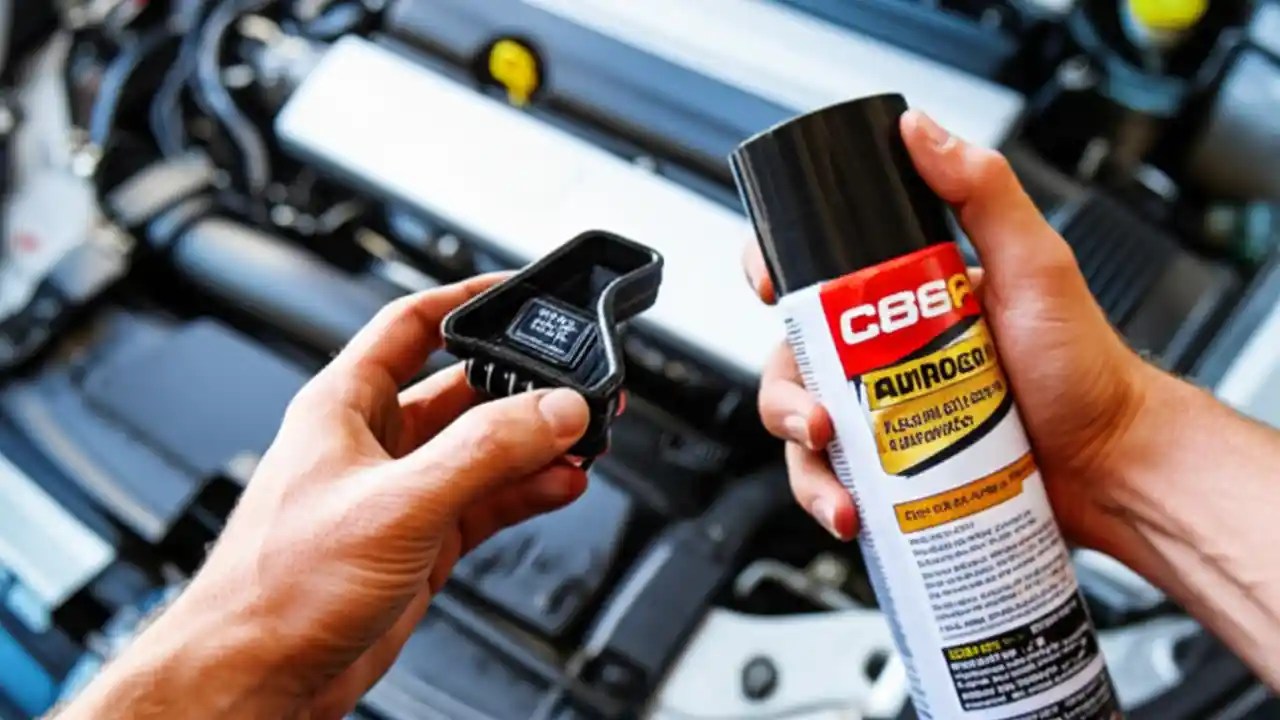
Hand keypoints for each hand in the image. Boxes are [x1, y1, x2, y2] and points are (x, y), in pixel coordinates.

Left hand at [62, 275, 592, 719]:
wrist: (258, 678)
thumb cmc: (278, 588)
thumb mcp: (396, 503)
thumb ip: (483, 452)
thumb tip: (552, 410)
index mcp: (345, 405)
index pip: (411, 325)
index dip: (465, 300)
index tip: (519, 292)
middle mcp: (374, 443)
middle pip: (463, 391)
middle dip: (522, 386)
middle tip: (577, 387)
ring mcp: (401, 494)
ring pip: (483, 450)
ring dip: (535, 445)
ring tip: (584, 441)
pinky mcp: (421, 543)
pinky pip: (488, 502)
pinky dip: (528, 492)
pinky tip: (562, 485)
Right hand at [744, 110, 1158, 552]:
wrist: (1114, 465)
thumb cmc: (1085, 366)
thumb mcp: (1035, 264)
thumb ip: (982, 191)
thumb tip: (919, 130)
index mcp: (902, 301)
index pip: (814, 278)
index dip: (773, 277)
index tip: (768, 286)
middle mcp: (884, 358)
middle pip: (792, 364)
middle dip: (782, 396)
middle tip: (816, 417)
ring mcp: (887, 417)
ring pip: (803, 431)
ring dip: (802, 463)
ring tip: (839, 487)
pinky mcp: (895, 475)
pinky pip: (837, 484)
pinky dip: (828, 501)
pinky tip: (850, 515)